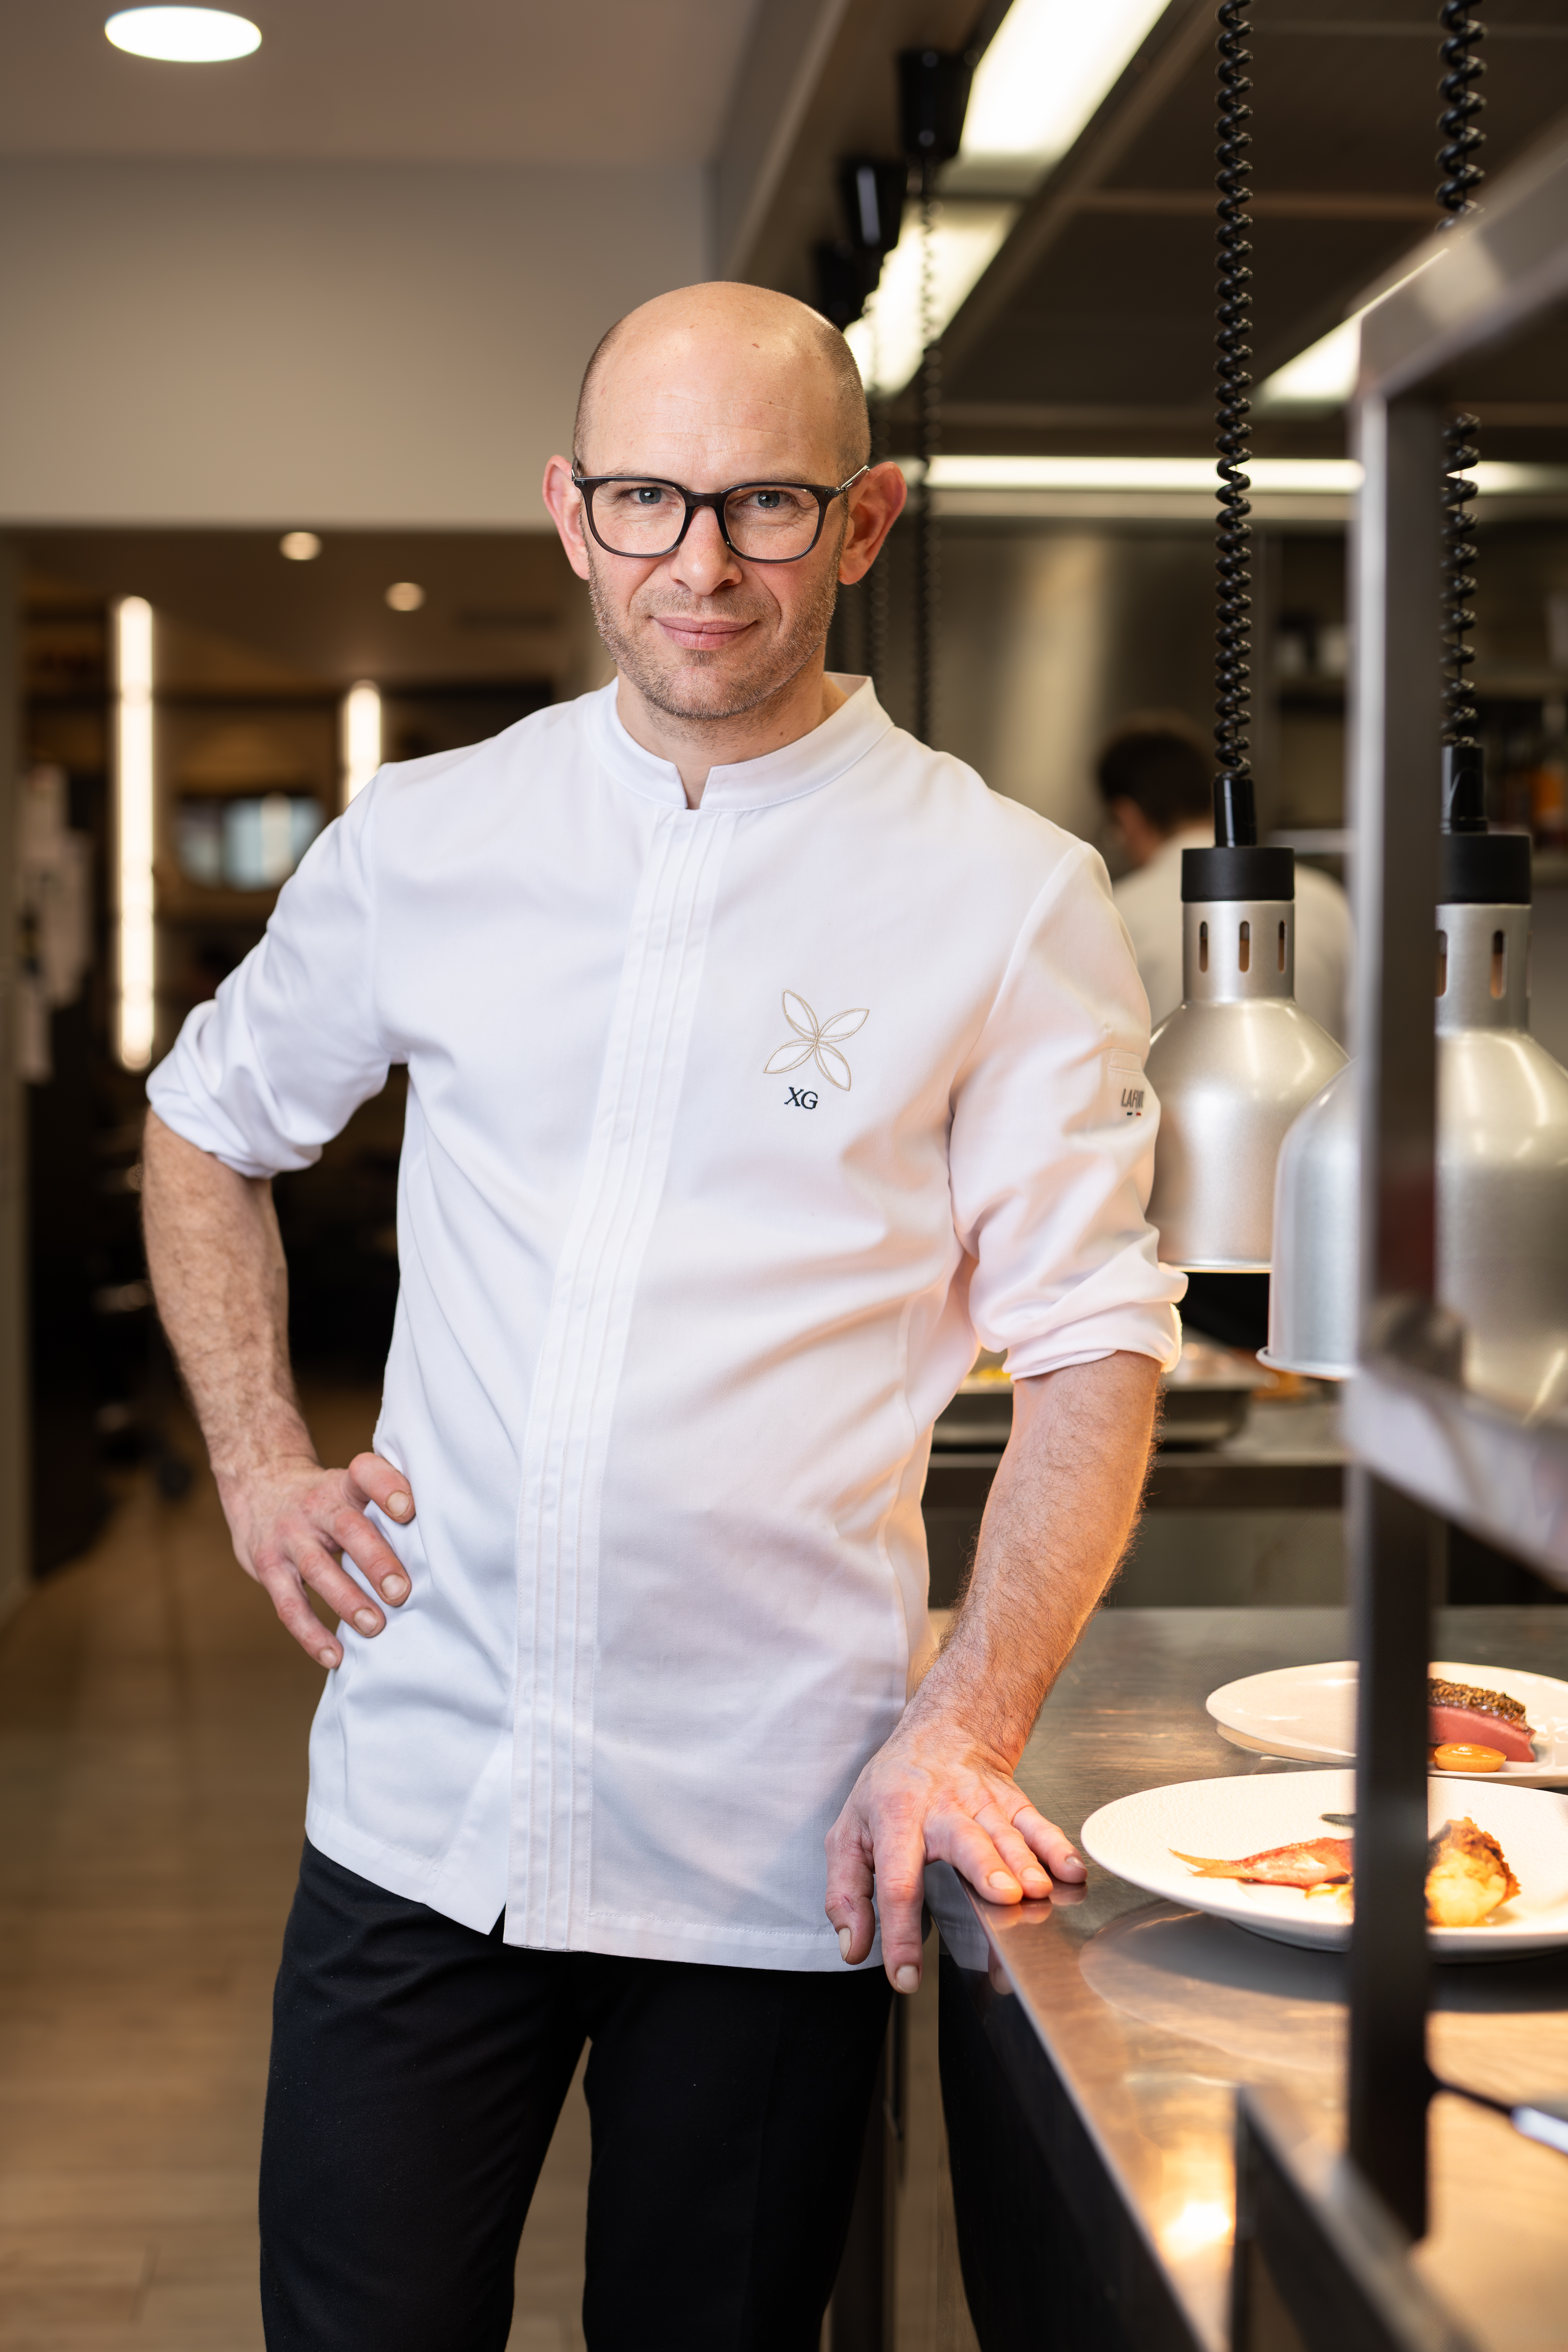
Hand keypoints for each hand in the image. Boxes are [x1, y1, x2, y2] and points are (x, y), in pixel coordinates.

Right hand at [219, 1450, 415, 1669]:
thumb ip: (386, 1506)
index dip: (386, 1487)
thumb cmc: (326, 1498)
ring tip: (376, 1627)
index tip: (408, 1508)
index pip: (366, 1473)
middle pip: (348, 1528)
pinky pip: (289, 1604)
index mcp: (345, 1485)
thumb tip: (446, 1540)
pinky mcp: (268, 1567)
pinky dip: (311, 1634)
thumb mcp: (350, 1488)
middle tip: (402, 1592)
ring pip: (318, 1568)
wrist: (258, 1486)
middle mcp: (317, 1507)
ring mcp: (289, 1537)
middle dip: (376, 1561)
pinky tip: (334, 1656)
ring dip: (348, 1601)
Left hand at [824, 1712, 1083, 1993]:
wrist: (939, 1731)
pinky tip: (1070, 1870)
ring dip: (1025, 1863)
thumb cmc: (891, 1789)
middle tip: (1003, 1896)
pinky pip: (1036, 1823)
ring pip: (1005, 1834)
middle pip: (963, 1841)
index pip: (895, 1881)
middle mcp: (940, 1809)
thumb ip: (845, 1896)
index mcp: (894, 1820)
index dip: (899, 1932)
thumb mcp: (848, 1835)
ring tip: (1037, 1891)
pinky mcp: (1011, 1801)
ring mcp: (981, 1803)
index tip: (905, 1976)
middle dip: (985, 1868)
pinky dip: (1056, 1846)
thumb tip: (854, 1948)